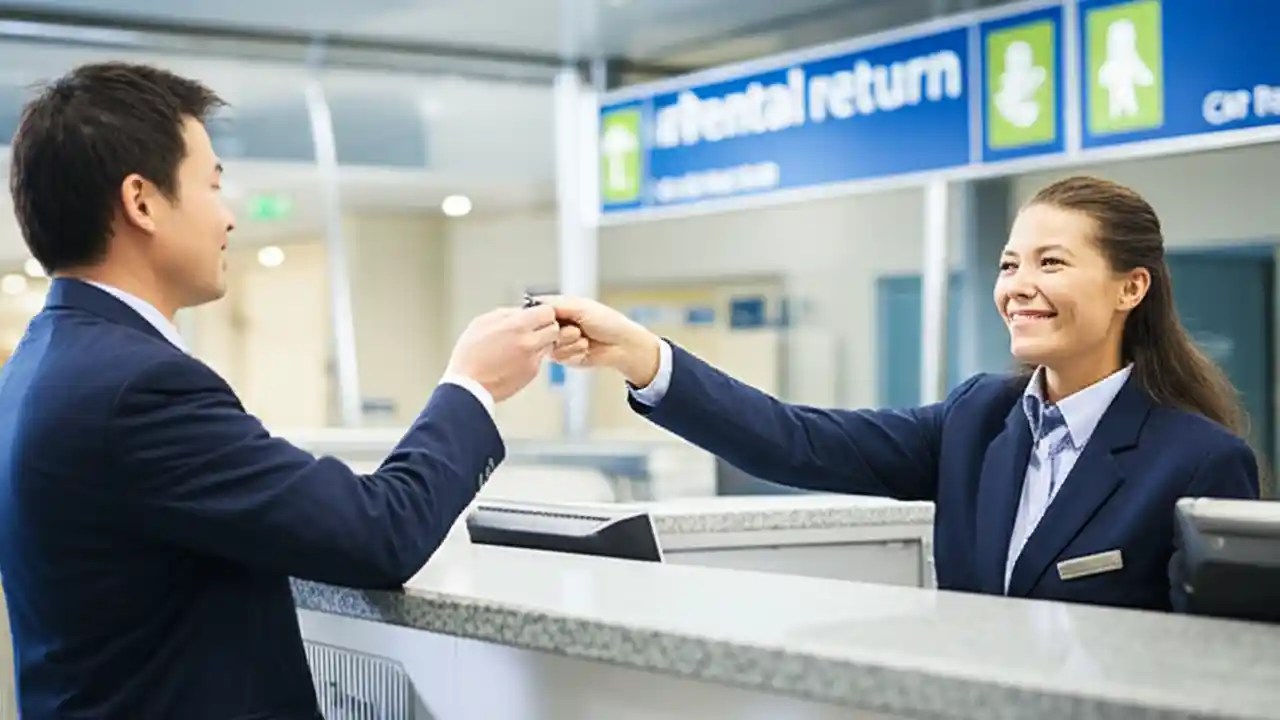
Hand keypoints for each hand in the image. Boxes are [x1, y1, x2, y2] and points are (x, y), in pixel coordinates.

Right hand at [446, 305, 560, 401]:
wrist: (468, 386)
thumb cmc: (470, 354)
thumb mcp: (482, 323)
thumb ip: (506, 314)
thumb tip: (521, 310)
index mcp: (517, 326)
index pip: (547, 312)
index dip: (541, 312)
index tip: (534, 314)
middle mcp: (529, 342)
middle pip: (554, 328)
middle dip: (545, 326)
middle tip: (532, 328)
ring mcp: (533, 359)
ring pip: (549, 344)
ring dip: (540, 342)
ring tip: (522, 344)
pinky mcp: (532, 373)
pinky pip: (540, 359)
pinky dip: (532, 356)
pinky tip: (516, 358)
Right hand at [538, 296, 661, 386]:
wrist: (622, 345)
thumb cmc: (608, 322)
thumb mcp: (581, 307)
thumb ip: (557, 305)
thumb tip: (535, 301)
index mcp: (561, 309)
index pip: (537, 309)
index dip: (538, 316)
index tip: (547, 318)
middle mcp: (558, 325)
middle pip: (540, 330)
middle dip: (559, 332)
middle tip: (575, 330)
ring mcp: (561, 341)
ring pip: (549, 346)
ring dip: (569, 344)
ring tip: (584, 339)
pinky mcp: (565, 357)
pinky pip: (558, 357)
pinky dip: (573, 353)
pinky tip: (585, 349)